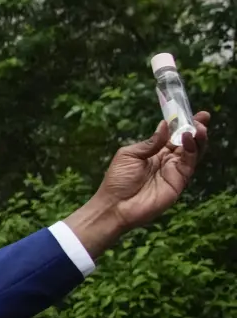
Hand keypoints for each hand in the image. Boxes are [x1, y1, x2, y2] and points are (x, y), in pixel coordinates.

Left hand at [67, 113, 209, 256]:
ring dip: (197, 138)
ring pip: (193, 152)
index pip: (174, 136)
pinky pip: (189, 164)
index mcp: (154, 153)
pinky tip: (188, 139)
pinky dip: (192, 151)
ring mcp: (174, 172)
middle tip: (203, 117)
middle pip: (187, 143)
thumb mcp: (129, 154)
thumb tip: (164, 124)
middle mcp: (167, 161)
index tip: (195, 112)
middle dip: (196, 129)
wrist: (114, 205)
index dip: (183, 125)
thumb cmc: (117, 180)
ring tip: (198, 127)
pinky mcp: (178, 182)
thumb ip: (150, 142)